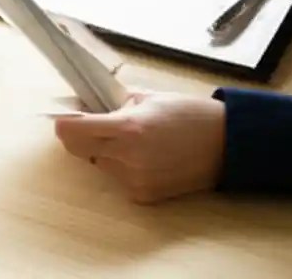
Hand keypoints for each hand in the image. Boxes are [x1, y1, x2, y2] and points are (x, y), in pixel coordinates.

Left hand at [55, 92, 225, 203]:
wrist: (228, 144)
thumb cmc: (188, 113)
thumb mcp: (147, 97)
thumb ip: (113, 104)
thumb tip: (84, 107)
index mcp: (126, 128)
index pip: (70, 131)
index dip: (62, 123)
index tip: (64, 117)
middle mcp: (127, 156)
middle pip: (77, 149)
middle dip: (81, 136)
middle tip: (96, 125)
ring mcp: (135, 179)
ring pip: (98, 163)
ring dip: (105, 152)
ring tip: (136, 141)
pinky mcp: (144, 195)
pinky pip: (118, 178)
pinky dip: (123, 167)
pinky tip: (148, 157)